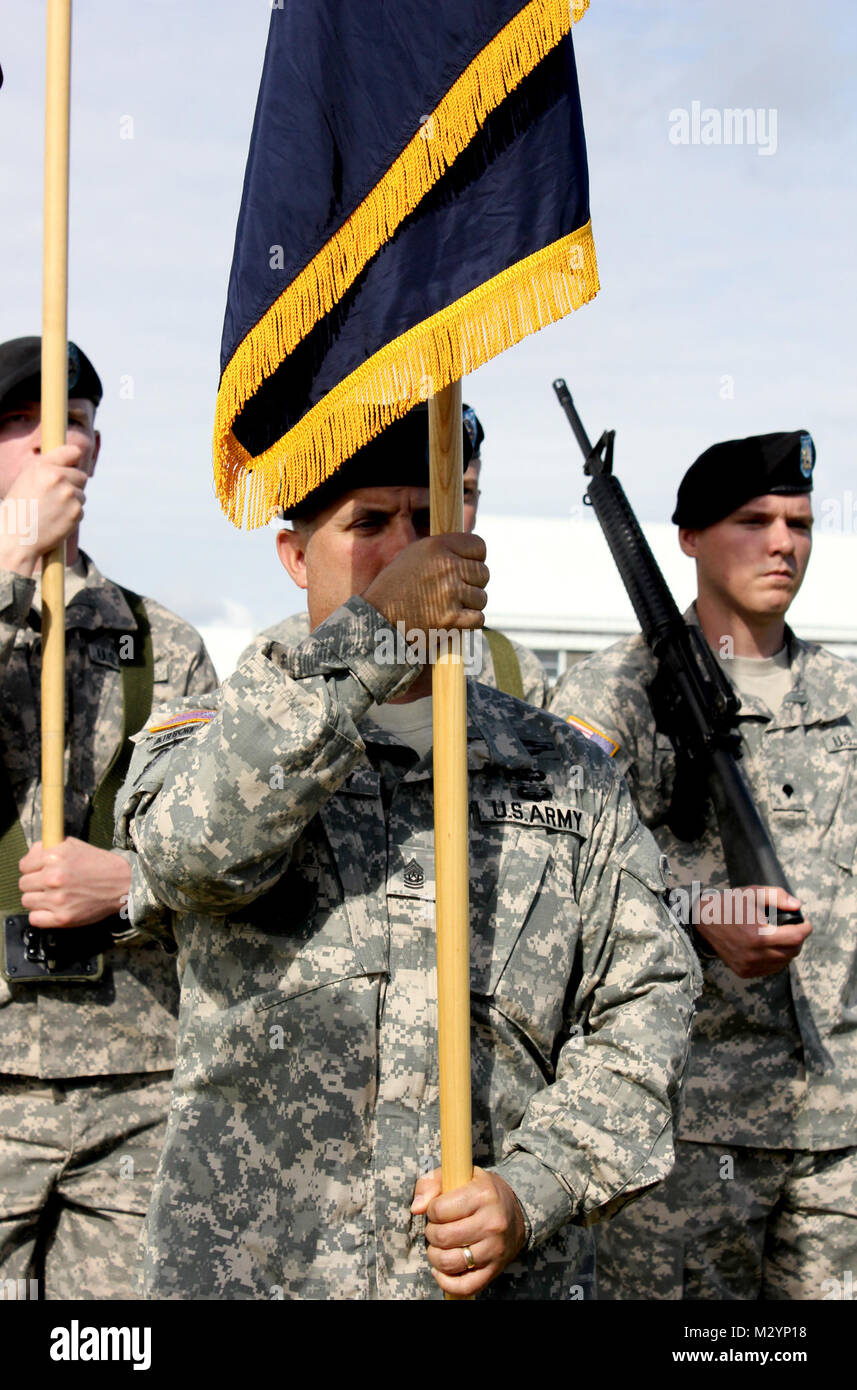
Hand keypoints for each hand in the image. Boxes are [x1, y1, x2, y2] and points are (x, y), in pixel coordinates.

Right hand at [0, 445, 88, 575]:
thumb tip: (73, 457)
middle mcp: (58, 478)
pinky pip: (80, 510)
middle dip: (73, 485)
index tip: (72, 465)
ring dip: (71, 501)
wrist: (16, 537)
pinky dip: (71, 516)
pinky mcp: (76, 512)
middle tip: (56, 496)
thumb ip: (48, 467)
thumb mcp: (27, 478)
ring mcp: (69, 495)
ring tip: (51, 510)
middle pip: (81, 476)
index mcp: (43, 466)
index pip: (73, 452)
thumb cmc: (19, 507)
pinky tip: (55, 520)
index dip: (73, 460)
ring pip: (82, 495)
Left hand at [19, 839, 130, 927]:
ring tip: (53, 896)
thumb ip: (48, 848)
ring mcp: (57, 899)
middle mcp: (53, 877)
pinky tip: (53, 908)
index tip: (39, 871)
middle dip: (34, 884)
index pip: (24, 866)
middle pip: (23, 884)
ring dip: (37, 899)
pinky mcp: (62, 918)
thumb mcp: (73, 845)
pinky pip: (34, 919)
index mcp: (54, 857)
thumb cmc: (98, 863)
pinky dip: (41, 915)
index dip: (31, 868)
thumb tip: (28, 856)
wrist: (123, 882)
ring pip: (27, 901)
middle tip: (49, 885)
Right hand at [363, 532, 488, 634]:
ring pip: (481, 598)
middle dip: (472, 584)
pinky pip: (478, 619)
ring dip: (469, 606)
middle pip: (483, 573)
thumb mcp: (413, 557)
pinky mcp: (452, 618)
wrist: (376, 620)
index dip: (474, 559)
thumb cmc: (394, 589)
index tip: (464, 569)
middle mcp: (446, 566)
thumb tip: (472, 553)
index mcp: (437, 546)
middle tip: (452, 593)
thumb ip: (443, 552)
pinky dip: (468, 623)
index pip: (479, 545)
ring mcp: (450, 592)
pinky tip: (451, 621)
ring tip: (446, 607)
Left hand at [411, 1165, 525, 1296]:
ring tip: (440, 1247)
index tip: (438, 1209)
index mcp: (483, 1195)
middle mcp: (492, 1222)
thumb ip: (430, 1184)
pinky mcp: (495, 1269)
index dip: (431, 1210)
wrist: (513, 1213)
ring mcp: (495, 1249)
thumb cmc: (478, 1191)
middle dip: (432, 1233)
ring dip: (436, 1256)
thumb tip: (416, 1208)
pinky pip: (465, 1287)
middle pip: (442, 1237)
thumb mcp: (457, 1176)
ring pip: (449, 1262)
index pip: (439, 1210)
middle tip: (438, 1228)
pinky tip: (441, 1270)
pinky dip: (446, 1282)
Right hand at [695, 885, 811, 978]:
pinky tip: (772, 948)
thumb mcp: (752, 893)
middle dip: (798, 939)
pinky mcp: (744, 971)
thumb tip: (797, 906)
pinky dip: (776, 960)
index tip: (805, 922)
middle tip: (795, 929)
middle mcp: (754, 954)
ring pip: (783, 963)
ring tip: (784, 937)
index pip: (795, 937)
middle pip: (791, 951)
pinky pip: (770, 969)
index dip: (805, 929)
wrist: (704, 920)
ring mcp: (748, 965)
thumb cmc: (729, 904)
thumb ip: (777, 896)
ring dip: (788, 950)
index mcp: (758, 935)